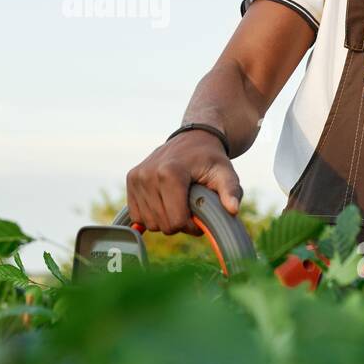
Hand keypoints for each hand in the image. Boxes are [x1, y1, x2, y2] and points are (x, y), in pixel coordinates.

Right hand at [125, 129, 243, 234]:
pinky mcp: (130, 179)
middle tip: (190, 208)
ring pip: (149, 223)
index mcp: (170, 172)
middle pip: (163, 225)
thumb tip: (233, 210)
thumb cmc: (210, 159)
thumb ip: (231, 191)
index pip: (176, 221)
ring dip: (165, 219)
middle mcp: (148, 174)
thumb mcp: (225, 173)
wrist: (193, 138)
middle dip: (179, 223)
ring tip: (178, 203)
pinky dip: (152, 215)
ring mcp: (137, 176)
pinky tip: (164, 201)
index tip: (200, 214)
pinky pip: (137, 215)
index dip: (192, 225)